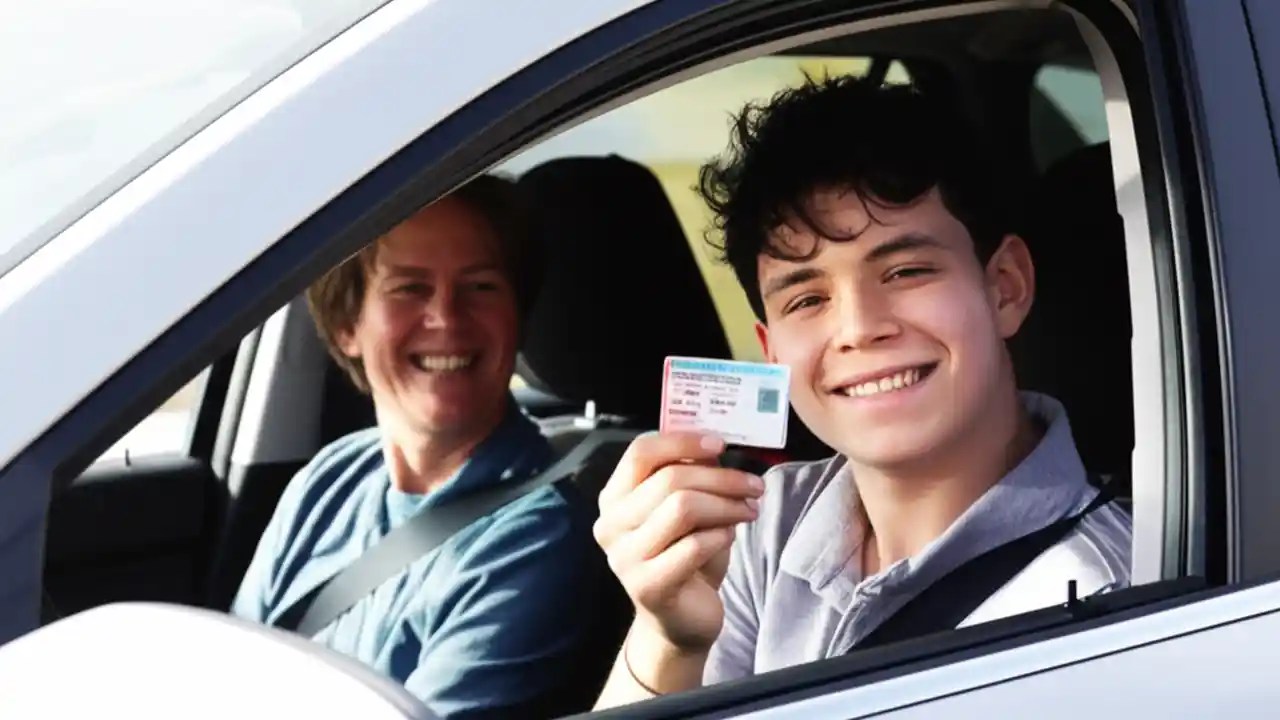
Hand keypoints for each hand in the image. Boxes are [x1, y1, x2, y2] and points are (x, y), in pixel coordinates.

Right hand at [593, 432, 763, 652]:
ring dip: (726, 505)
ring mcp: (624, 557)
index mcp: (614, 497)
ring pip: (683, 508)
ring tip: (749, 509)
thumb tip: (717, 446)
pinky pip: (693, 546)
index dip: (683, 441)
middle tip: (754, 484)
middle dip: (721, 478)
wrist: (679, 619)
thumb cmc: (684, 556)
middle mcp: (610, 524)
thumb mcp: (685, 508)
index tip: (720, 443)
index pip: (641, 452)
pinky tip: (729, 536)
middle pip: (669, 479)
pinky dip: (720, 535)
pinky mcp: (647, 586)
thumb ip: (692, 475)